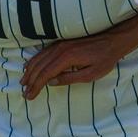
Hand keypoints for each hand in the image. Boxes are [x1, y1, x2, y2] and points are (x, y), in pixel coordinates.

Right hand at [20, 22, 137, 98]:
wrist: (113, 40)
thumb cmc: (104, 59)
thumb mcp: (90, 74)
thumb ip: (70, 78)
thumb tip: (51, 82)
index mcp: (67, 58)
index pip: (46, 74)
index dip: (36, 86)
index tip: (29, 96)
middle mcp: (60, 49)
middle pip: (39, 66)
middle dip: (30, 80)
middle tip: (24, 92)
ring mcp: (60, 44)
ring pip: (39, 58)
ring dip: (30, 71)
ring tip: (23, 81)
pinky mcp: (62, 42)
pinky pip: (43, 52)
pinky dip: (34, 60)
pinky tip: (30, 66)